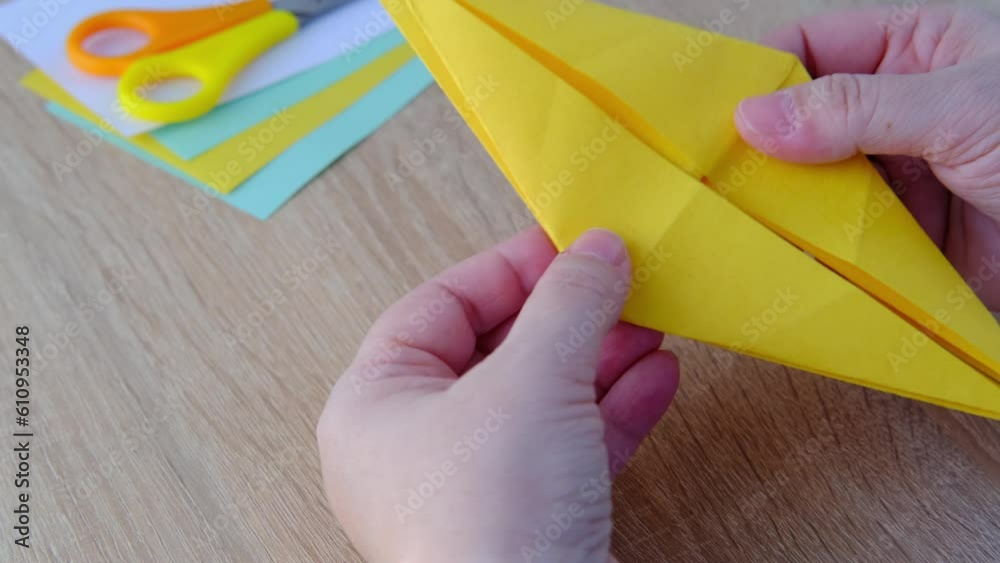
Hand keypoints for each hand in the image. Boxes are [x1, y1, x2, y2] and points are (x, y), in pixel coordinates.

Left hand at [316, 228, 679, 562]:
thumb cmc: (491, 514)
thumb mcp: (531, 382)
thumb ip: (566, 305)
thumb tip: (598, 249)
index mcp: (376, 401)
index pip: (440, 305)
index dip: (508, 266)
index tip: (570, 242)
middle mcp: (412, 444)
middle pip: (496, 349)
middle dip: (567, 315)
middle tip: (619, 281)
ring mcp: (468, 486)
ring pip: (538, 398)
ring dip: (599, 359)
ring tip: (653, 323)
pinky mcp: (521, 520)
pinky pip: (566, 446)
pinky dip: (611, 410)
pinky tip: (659, 379)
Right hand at [734, 6, 999, 310]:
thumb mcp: (962, 106)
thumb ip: (856, 109)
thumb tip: (755, 117)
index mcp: (914, 48)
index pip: (810, 47)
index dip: (757, 73)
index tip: (705, 111)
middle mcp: (898, 112)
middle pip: (800, 121)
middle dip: (757, 149)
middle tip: (705, 177)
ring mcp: (900, 180)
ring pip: (814, 187)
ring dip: (780, 207)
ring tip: (729, 224)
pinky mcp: (907, 243)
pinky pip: (844, 243)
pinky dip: (813, 255)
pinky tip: (781, 262)